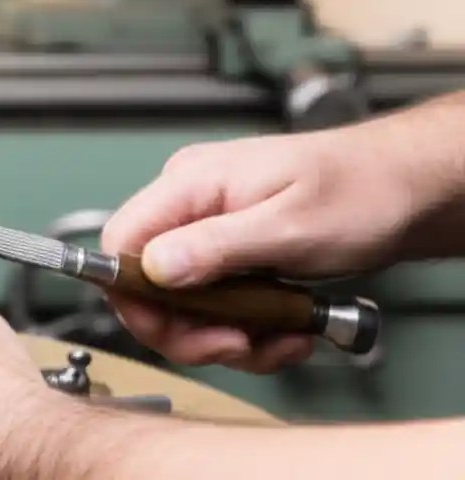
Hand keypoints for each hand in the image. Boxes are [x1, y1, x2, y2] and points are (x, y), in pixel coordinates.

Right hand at [102, 104, 464, 371]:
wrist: (407, 188)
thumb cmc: (361, 190)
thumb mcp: (289, 225)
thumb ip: (216, 246)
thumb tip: (153, 268)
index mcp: (190, 183)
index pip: (122, 243)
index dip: (135, 296)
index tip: (172, 329)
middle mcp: (189, 205)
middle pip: (147, 284)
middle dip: (189, 329)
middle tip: (236, 346)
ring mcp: (207, 230)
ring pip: (182, 305)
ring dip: (227, 336)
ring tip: (279, 339)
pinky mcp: (228, 254)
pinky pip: (214, 305)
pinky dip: (247, 330)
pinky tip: (284, 331)